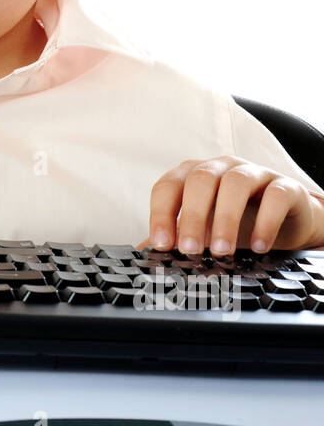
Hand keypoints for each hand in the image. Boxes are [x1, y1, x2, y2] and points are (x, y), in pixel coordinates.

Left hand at [137, 155, 323, 255]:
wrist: (286, 219)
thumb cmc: (235, 222)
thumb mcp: (202, 230)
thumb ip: (174, 238)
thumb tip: (140, 257)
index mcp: (193, 176)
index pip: (168, 186)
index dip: (161, 213)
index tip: (161, 244)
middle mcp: (221, 168)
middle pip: (200, 180)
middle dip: (192, 216)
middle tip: (190, 251)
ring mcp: (254, 173)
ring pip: (236, 183)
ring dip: (226, 218)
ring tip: (222, 252)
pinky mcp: (285, 186)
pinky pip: (276, 196)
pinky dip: (266, 221)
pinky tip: (259, 247)